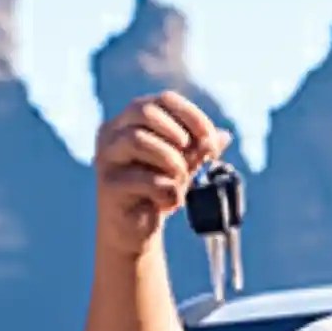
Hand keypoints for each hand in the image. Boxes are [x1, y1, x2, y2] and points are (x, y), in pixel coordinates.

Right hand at [93, 90, 231, 256]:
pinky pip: (143, 178)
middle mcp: (113, 133)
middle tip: (191, 158)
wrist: (136, 230)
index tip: (210, 138)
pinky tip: (170, 202)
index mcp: (131, 121)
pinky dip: (166, 190)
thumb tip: (225, 135)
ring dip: (171, 161)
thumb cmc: (158, 191)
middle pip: (144, 111)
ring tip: (181, 180)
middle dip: (177, 134)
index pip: (162, 100)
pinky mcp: (108, 184)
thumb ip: (199, 149)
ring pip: (138, 139)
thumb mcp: (185, 165)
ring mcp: (107, 157)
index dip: (191, 114)